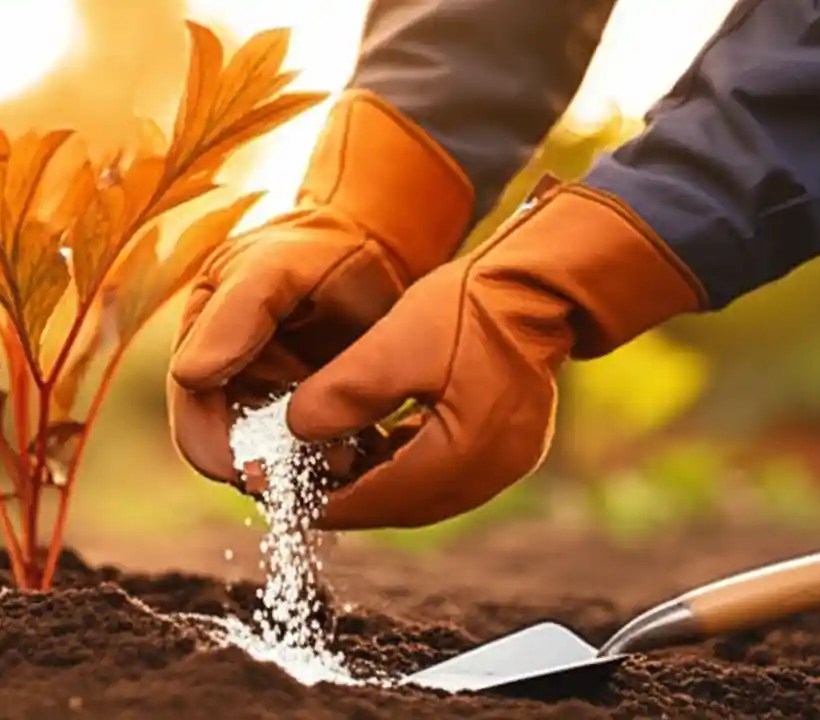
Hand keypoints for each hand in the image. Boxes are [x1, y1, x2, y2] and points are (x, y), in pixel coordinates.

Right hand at [167, 89, 473, 484]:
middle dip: (269, 472)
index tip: (254, 471)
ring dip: (309, 474)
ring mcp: (277, 405)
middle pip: (235, 454)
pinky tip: (371, 452)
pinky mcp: (324, 417)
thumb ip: (234, 313)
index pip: (194, 421)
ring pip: (281, 463)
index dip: (217, 454)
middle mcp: (233, 385)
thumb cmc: (318, 248)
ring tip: (351, 456)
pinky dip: (343, 465)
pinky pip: (325, 458)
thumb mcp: (272, 266)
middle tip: (311, 474)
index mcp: (202, 349)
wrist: (380, 245)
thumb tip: (189, 375)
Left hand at [286, 182, 706, 529]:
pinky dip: (402, 466)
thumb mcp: (393, 345)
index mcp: (462, 456)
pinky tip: (372, 444)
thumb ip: (344, 393)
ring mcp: (503, 464)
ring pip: (421, 494)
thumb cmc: (470, 308)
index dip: (325, 501)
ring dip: (374, 483)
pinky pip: (443, 473)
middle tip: (296, 486)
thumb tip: (296, 432)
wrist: (538, 283)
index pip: (380, 499)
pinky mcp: (506, 447)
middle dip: (347, 499)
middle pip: (401, 507)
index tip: (281, 495)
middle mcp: (487, 474)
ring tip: (325, 464)